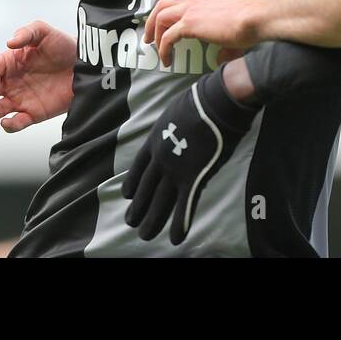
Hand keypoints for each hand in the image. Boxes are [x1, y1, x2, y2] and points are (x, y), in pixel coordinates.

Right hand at [0, 20, 76, 132]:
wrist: (85, 66)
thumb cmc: (64, 46)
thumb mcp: (45, 32)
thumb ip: (27, 32)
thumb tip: (10, 42)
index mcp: (11, 62)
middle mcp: (12, 81)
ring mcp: (21, 98)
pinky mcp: (33, 113)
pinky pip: (16, 122)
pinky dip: (10, 125)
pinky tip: (9, 122)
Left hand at [122, 65, 259, 244]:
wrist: (214, 103)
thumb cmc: (198, 101)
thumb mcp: (172, 112)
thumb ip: (170, 128)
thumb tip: (174, 130)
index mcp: (154, 140)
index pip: (138, 168)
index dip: (131, 183)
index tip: (126, 196)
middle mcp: (159, 158)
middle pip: (145, 188)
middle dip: (138, 208)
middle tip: (131, 223)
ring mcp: (175, 170)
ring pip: (160, 202)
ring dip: (152, 221)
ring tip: (144, 235)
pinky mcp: (194, 178)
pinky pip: (185, 205)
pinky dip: (180, 223)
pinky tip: (176, 238)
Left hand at [144, 0, 267, 66]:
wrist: (254, 17)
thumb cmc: (250, 20)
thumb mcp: (233, 27)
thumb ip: (224, 43)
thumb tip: (221, 58)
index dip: (168, 10)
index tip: (164, 23)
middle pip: (163, 4)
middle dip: (152, 20)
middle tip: (150, 36)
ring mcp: (190, 9)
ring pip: (160, 17)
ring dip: (154, 33)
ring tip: (155, 48)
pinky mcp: (189, 24)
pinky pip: (168, 36)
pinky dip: (163, 48)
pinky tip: (166, 59)